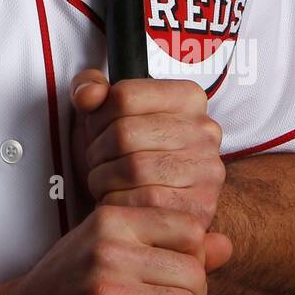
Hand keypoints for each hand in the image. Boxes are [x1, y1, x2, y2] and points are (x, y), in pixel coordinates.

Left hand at [69, 68, 225, 229]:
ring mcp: (207, 170)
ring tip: (104, 181)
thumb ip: (88, 86)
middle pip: (125, 133)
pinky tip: (117, 199)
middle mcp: (205, 131)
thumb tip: (88, 95)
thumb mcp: (102, 110)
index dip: (97, 116)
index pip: (125, 96)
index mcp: (186, 97)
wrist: (143, 208)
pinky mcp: (200, 207)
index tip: (98, 130)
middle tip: (97, 162)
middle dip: (98, 151)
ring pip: (133, 168)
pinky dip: (118, 202)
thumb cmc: (122, 153)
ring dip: (104, 179)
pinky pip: (144, 202)